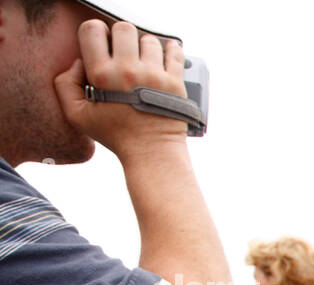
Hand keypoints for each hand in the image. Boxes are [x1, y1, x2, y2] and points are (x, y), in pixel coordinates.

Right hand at [53, 20, 187, 161]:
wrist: (152, 154)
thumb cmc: (116, 136)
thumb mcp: (76, 114)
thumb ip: (65, 84)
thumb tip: (78, 61)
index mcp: (101, 75)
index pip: (92, 29)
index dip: (96, 33)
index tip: (104, 45)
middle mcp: (128, 71)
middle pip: (124, 28)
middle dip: (122, 37)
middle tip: (125, 52)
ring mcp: (154, 75)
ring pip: (149, 40)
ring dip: (146, 47)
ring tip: (144, 62)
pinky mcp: (175, 82)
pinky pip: (175, 52)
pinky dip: (171, 50)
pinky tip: (164, 56)